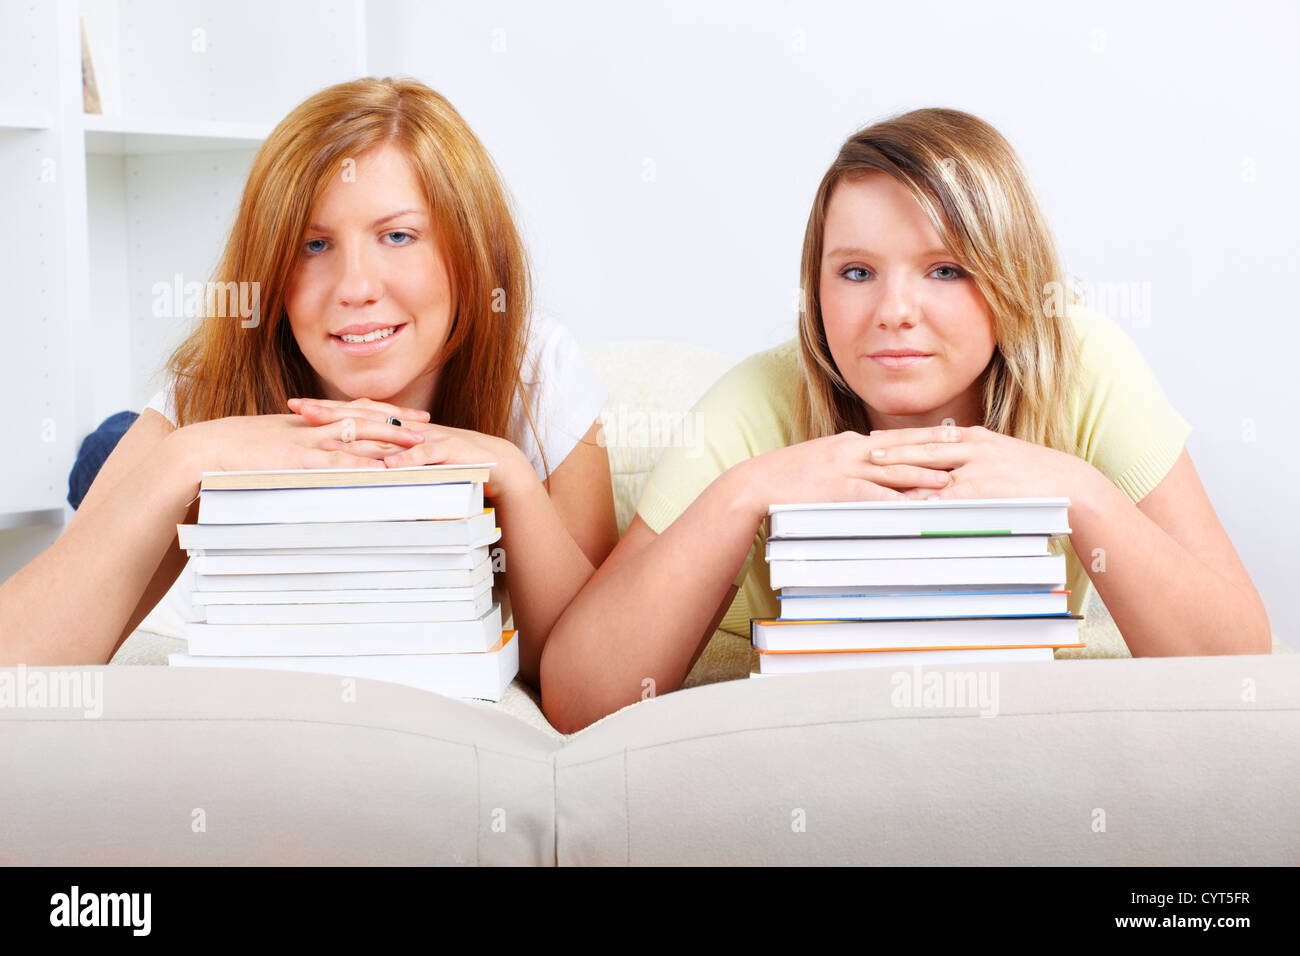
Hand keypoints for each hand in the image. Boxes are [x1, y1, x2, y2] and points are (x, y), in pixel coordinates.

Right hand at [172, 410, 420, 480]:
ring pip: (355, 438)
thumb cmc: (232, 450)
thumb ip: (298, 446)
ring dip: (388, 442)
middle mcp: (310, 428)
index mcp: (307, 423)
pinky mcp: (291, 462)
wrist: (200, 450)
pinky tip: (377, 469)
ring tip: (417, 446)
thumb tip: (318, 457)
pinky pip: (330, 463)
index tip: (413, 417)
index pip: (354, 412)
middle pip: (363, 421)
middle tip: (429, 428)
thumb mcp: (271, 443)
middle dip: (398, 425)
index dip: (385, 414)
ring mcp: (302, 444)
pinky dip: (356, 465)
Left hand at [290, 398, 535, 500]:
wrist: (496, 462)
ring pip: (389, 436)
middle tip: (299, 410)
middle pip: (365, 415)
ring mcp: (428, 437)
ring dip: (359, 440)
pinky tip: (386, 467)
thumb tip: (356, 465)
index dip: (329, 409)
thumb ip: (388, 456)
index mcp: (399, 426)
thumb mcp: (415, 458)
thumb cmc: (453, 461)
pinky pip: (425, 457)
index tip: (296, 406)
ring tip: (329, 444)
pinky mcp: (448, 453)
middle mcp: (409, 427)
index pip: (358, 412)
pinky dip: (406, 461)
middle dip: (331, 413)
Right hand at [733, 429, 957, 522]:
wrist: (756, 484)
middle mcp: (852, 451)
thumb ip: (851, 464)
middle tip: (967, 449)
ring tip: (949, 480)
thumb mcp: (824, 462)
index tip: (955, 436)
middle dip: (936, 450)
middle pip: (902, 449)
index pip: (898, 439)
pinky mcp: (834, 489)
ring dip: (922, 476)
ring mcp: (843, 469)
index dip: (928, 437)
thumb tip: (875, 467)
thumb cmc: (788, 477)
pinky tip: (911, 506)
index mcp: (851, 444)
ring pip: (891, 471)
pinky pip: (869, 495)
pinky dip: (893, 500)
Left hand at [865, 424, 1092, 501]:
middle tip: (862, 451)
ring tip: (874, 472)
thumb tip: (944, 469)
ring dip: (900, 469)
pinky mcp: (985, 488)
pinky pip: (947, 494)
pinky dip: (924, 497)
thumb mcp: (999, 457)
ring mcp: (978, 467)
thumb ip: (971, 459)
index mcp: (975, 438)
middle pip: (922, 446)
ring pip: (930, 466)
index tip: (873, 438)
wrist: (1068, 486)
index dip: (898, 437)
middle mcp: (974, 447)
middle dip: (891, 449)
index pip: (928, 435)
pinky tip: (905, 502)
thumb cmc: (1033, 476)